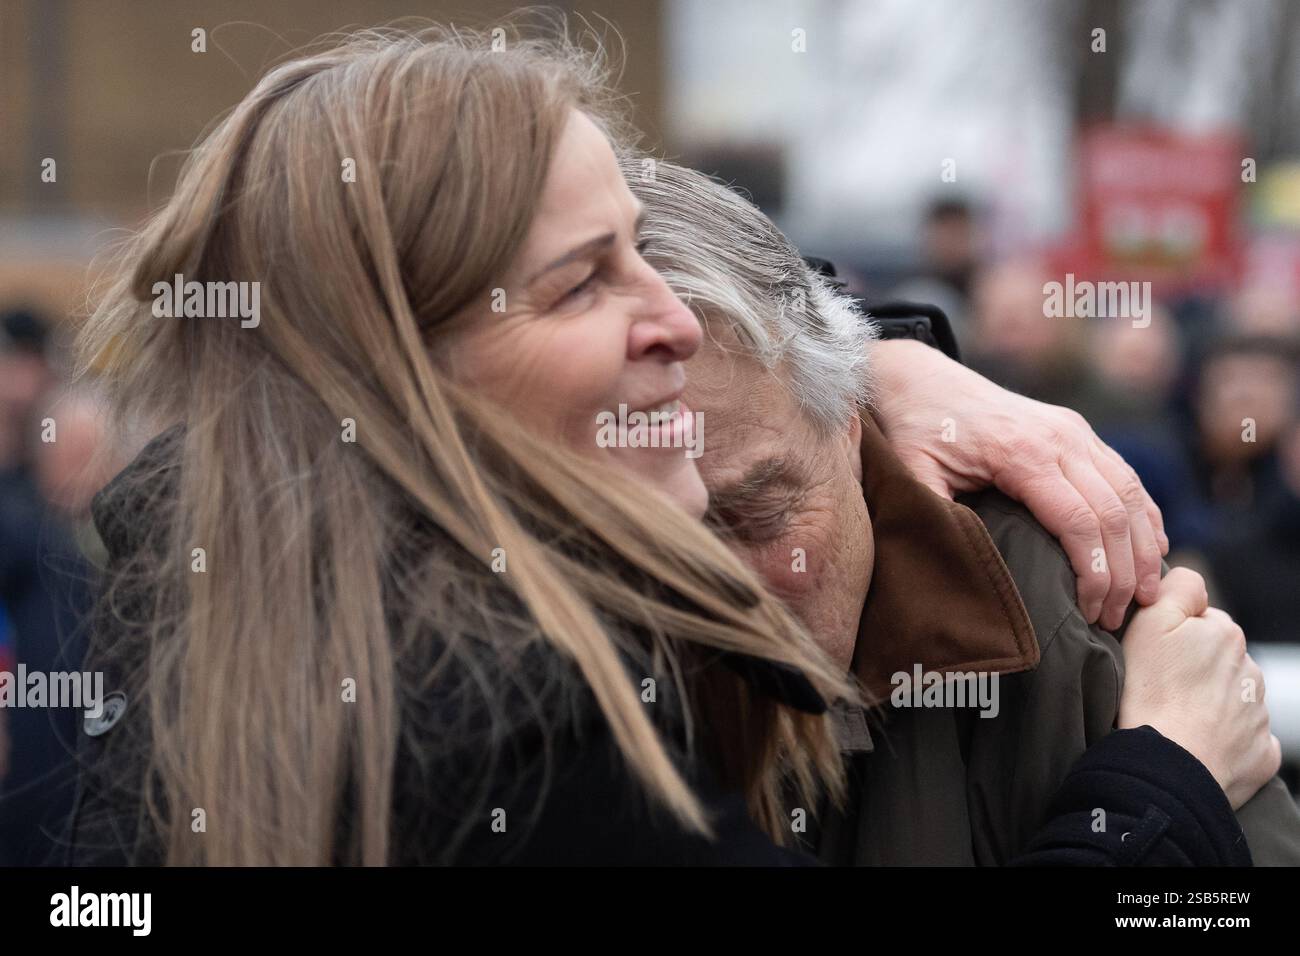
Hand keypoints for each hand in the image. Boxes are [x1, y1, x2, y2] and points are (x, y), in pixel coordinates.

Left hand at [870, 338, 1167, 629]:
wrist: (923, 381)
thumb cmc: (917, 432)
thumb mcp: (913, 475)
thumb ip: (934, 516)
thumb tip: (958, 570)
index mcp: (1023, 453)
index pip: (1079, 522)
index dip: (1095, 574)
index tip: (1091, 615)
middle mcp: (1061, 437)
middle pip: (1115, 513)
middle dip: (1124, 573)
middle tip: (1117, 620)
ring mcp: (1074, 431)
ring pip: (1131, 494)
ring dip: (1143, 548)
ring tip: (1144, 597)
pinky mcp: (1078, 430)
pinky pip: (1125, 476)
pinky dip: (1145, 515)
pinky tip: (1152, 548)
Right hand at [1118, 568, 1279, 809]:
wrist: (1167, 762)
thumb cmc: (1150, 689)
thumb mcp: (1150, 621)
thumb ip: (1178, 587)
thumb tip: (1194, 580)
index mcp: (1226, 634)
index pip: (1203, 622)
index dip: (1176, 635)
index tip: (1156, 657)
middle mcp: (1251, 670)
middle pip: (1220, 660)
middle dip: (1197, 669)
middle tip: (1163, 688)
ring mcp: (1259, 715)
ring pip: (1234, 698)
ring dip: (1212, 703)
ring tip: (1178, 718)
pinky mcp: (1262, 753)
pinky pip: (1246, 740)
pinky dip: (1227, 740)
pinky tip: (1201, 744)